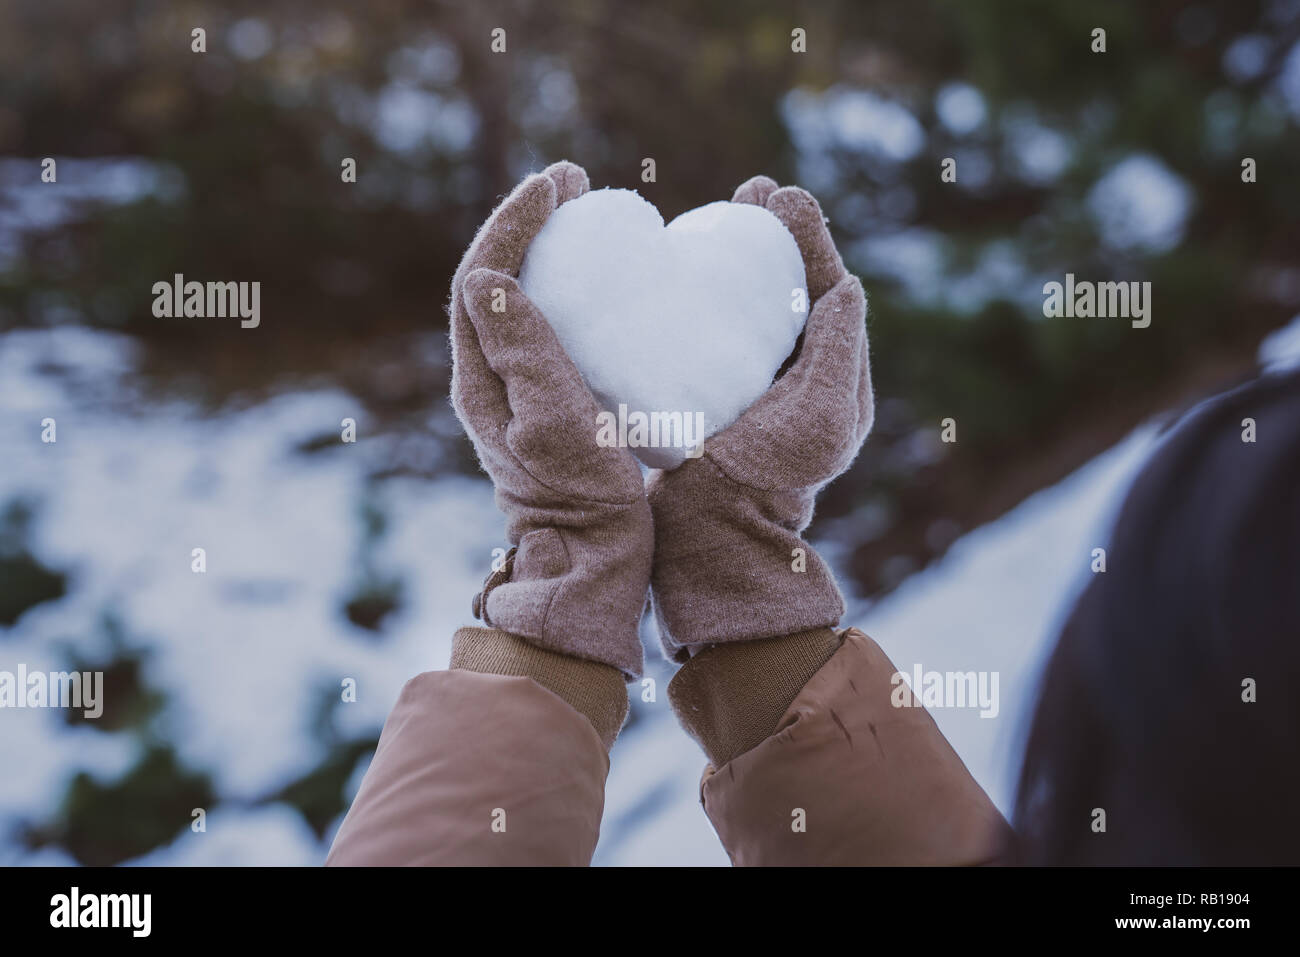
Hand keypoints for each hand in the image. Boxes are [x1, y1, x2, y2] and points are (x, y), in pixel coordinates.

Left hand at [449, 162, 651, 677]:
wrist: (589, 560)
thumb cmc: (582, 496)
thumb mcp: (554, 422)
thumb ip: (523, 354)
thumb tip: (487, 276)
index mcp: (481, 379)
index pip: (482, 276)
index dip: (514, 222)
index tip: (559, 185)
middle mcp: (489, 378)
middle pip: (493, 278)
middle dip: (526, 222)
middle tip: (571, 182)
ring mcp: (516, 391)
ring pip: (519, 298)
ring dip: (544, 249)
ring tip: (585, 212)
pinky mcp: (548, 402)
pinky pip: (548, 325)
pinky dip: (569, 289)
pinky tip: (605, 282)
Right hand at [647, 176, 872, 658]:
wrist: (715, 535)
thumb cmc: (766, 481)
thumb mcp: (816, 420)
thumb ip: (835, 355)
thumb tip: (848, 288)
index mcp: (835, 377)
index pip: (829, 290)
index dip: (809, 239)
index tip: (779, 194)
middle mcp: (804, 375)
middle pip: (796, 287)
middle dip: (779, 234)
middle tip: (752, 189)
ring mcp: (762, 385)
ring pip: (761, 303)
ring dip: (748, 254)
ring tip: (725, 209)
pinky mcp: (723, 393)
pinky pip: (725, 330)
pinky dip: (714, 293)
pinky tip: (687, 269)